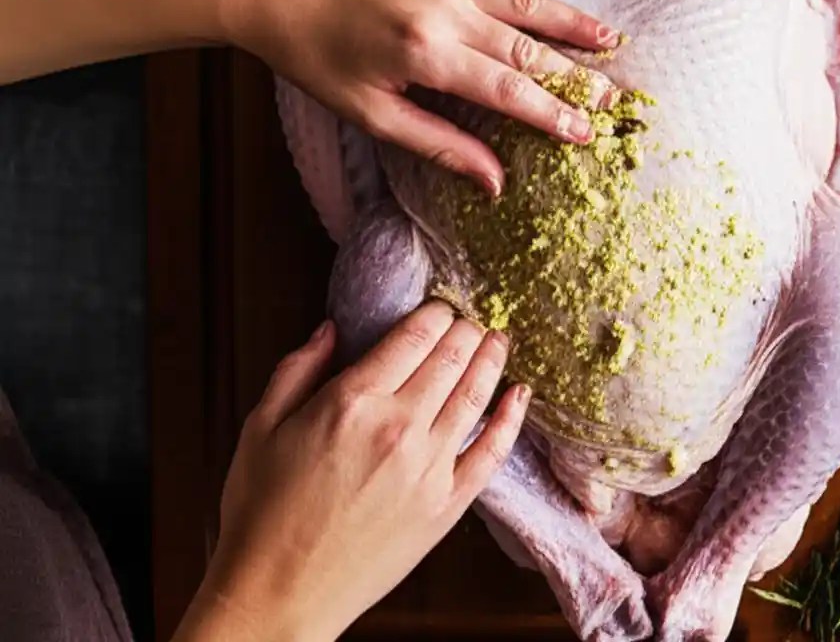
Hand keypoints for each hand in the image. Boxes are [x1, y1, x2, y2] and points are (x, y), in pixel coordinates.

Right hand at [173, 302, 529, 640]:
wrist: (280, 592)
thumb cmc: (261, 513)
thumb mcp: (260, 429)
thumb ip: (297, 370)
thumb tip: (331, 329)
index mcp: (351, 401)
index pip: (412, 337)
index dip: (434, 313)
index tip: (440, 305)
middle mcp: (398, 427)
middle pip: (450, 358)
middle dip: (466, 328)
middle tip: (472, 316)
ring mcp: (429, 467)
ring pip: (475, 396)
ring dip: (491, 360)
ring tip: (499, 338)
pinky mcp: (447, 504)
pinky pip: (491, 452)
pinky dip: (510, 419)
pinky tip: (520, 394)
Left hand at [219, 0, 620, 194]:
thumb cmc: (312, 57)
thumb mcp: (370, 114)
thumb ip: (439, 144)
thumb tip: (493, 181)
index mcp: (427, 54)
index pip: (511, 90)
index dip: (554, 114)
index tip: (588, 134)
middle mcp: (443, 7)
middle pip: (529, 46)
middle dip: (576, 75)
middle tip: (614, 97)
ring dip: (571, 19)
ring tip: (610, 39)